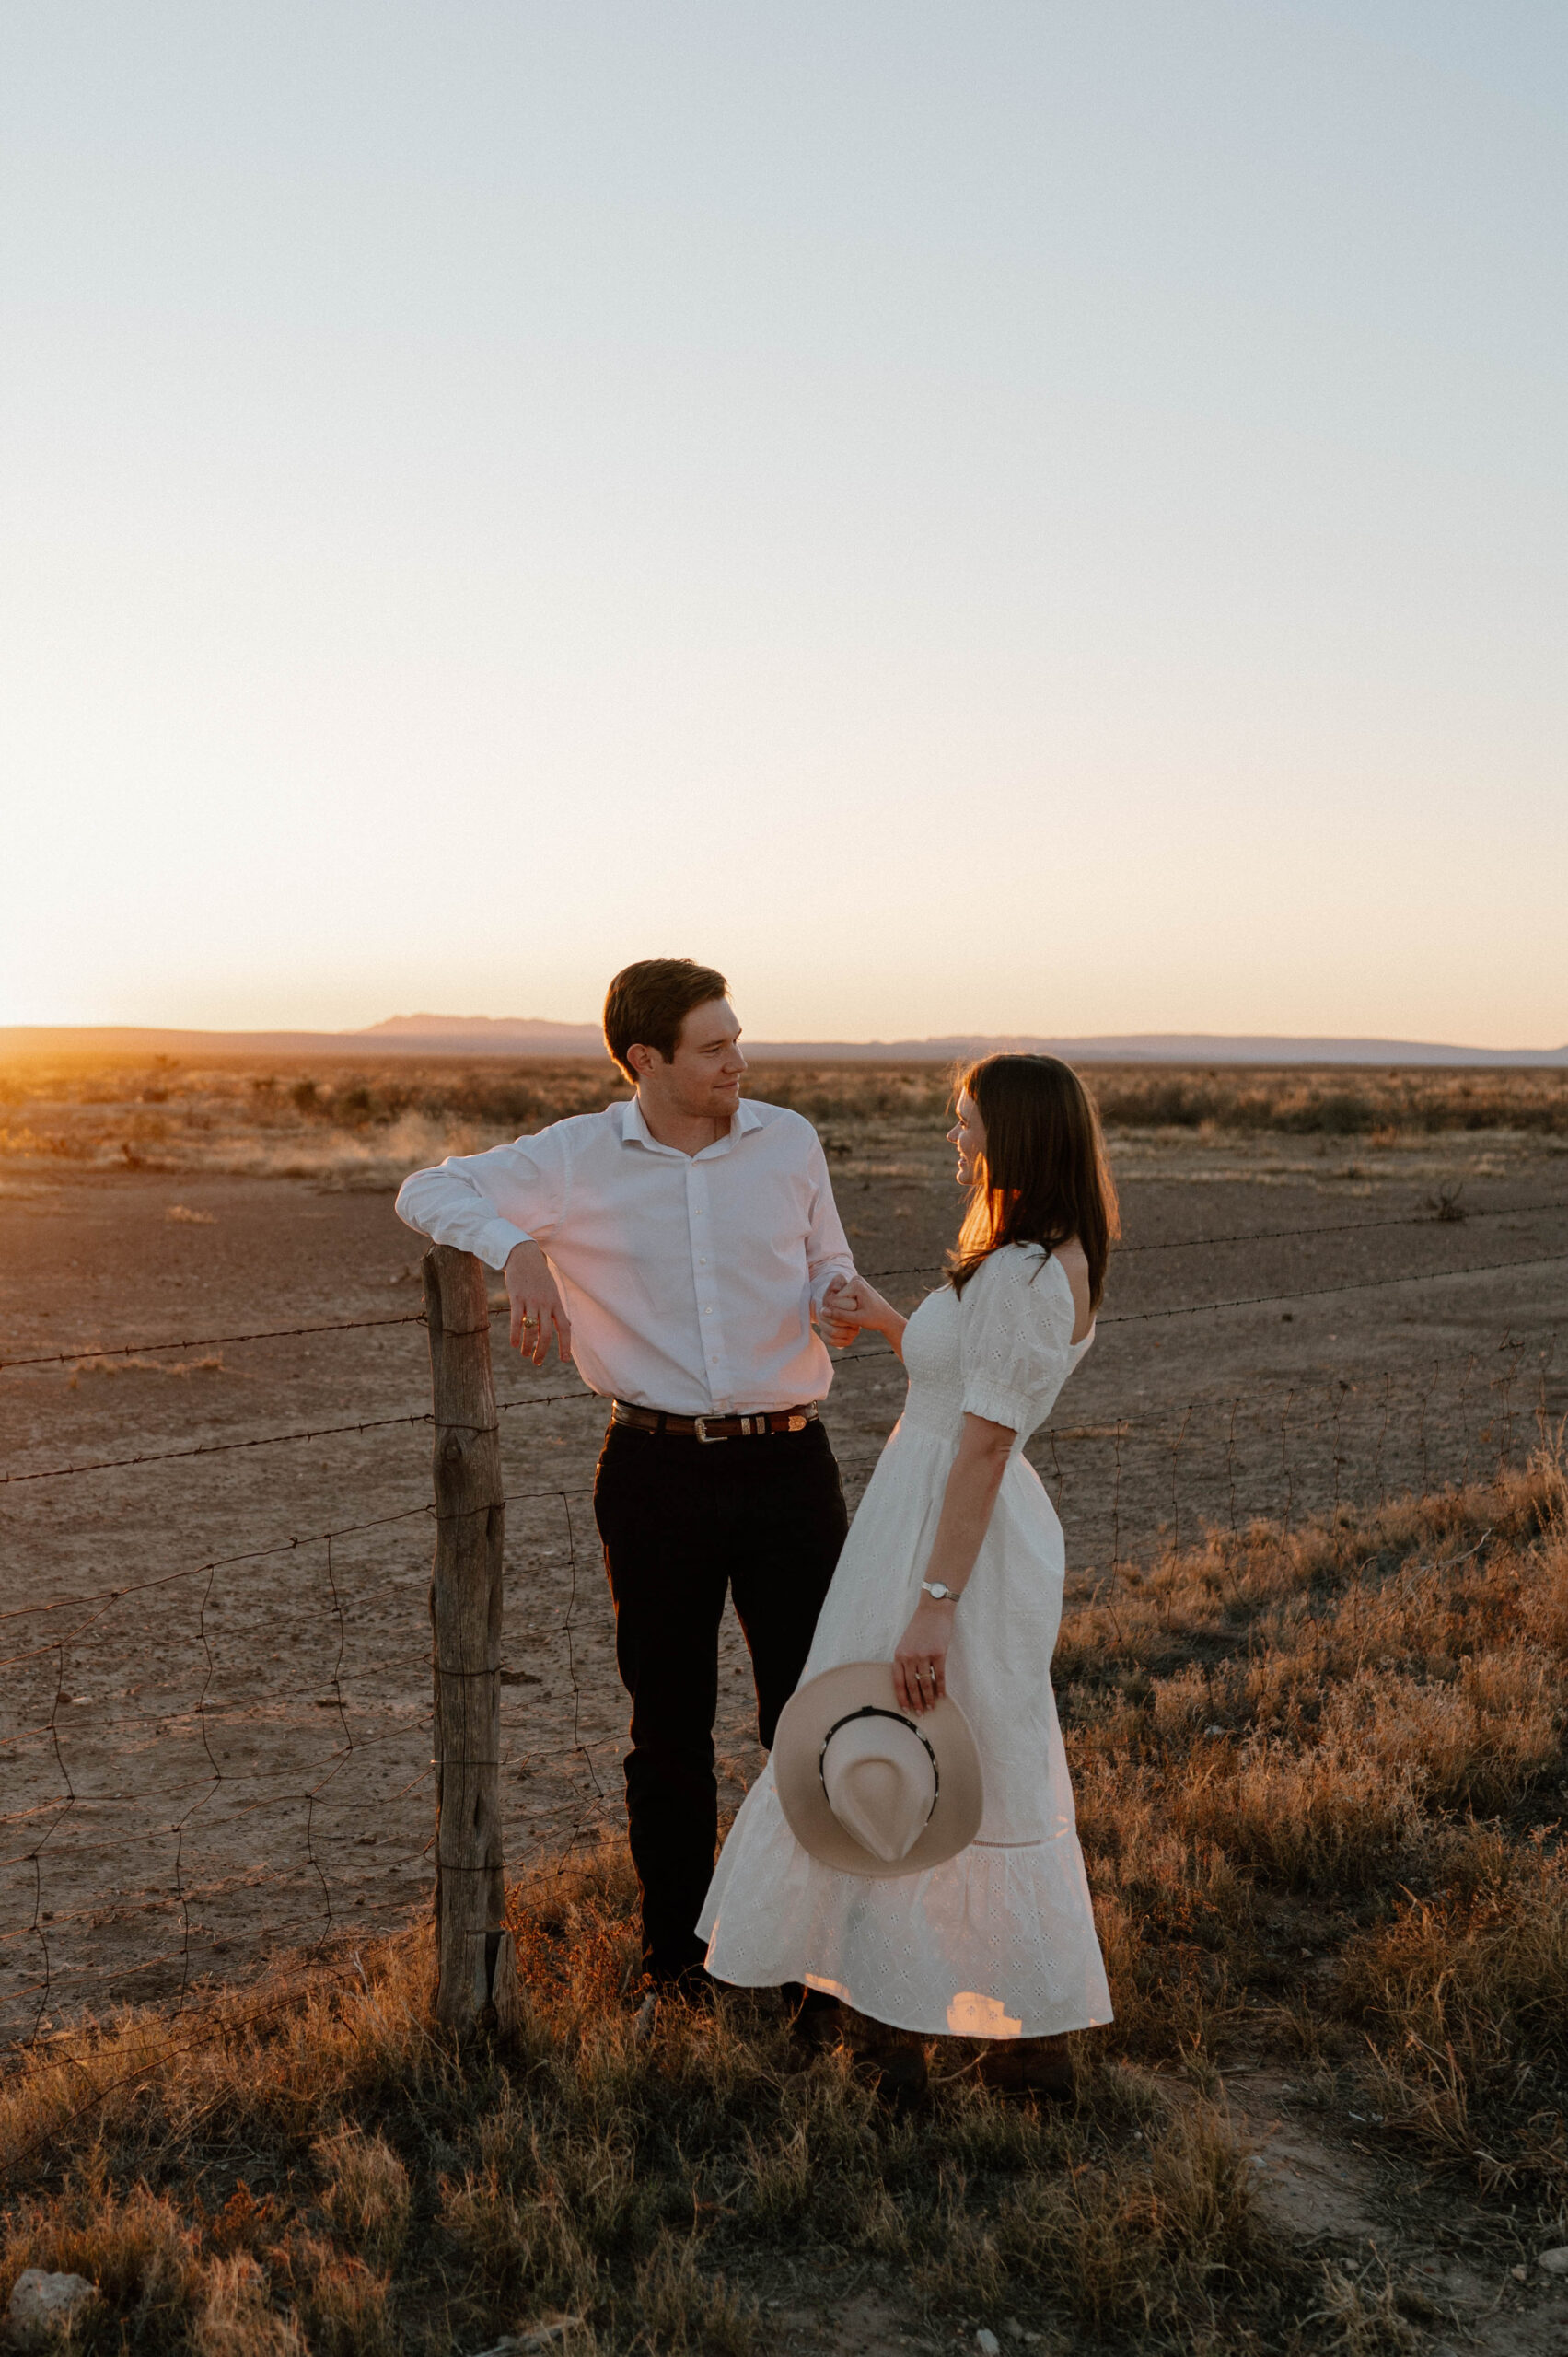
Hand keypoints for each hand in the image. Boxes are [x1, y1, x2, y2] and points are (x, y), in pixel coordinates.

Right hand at [504, 1240, 572, 1366]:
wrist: (523, 1255)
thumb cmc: (538, 1276)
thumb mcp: (552, 1291)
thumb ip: (557, 1309)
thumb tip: (568, 1326)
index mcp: (556, 1303)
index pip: (565, 1327)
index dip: (565, 1345)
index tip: (564, 1360)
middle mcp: (545, 1303)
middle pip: (546, 1333)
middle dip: (542, 1351)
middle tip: (537, 1362)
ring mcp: (531, 1300)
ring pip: (531, 1329)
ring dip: (527, 1346)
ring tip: (524, 1354)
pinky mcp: (517, 1297)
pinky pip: (517, 1320)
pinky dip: (515, 1334)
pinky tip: (513, 1344)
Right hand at [819, 1274, 894, 1345]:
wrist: (888, 1318)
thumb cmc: (875, 1319)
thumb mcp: (857, 1319)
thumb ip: (840, 1315)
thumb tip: (822, 1311)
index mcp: (856, 1284)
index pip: (834, 1300)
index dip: (839, 1313)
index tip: (853, 1319)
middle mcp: (855, 1280)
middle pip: (835, 1299)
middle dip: (841, 1312)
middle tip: (855, 1319)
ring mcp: (855, 1283)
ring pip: (836, 1301)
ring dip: (842, 1311)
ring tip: (854, 1317)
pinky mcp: (854, 1289)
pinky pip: (841, 1300)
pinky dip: (844, 1309)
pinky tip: (854, 1314)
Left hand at [893, 1597, 954, 1715]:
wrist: (933, 1610)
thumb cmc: (920, 1627)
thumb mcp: (906, 1643)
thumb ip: (905, 1661)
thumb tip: (910, 1683)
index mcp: (899, 1655)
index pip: (898, 1682)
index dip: (902, 1698)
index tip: (906, 1710)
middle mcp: (909, 1657)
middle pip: (911, 1686)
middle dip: (916, 1702)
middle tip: (920, 1714)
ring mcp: (924, 1655)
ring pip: (925, 1683)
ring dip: (929, 1698)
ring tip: (932, 1707)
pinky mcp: (938, 1654)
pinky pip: (939, 1676)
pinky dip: (940, 1688)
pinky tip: (942, 1696)